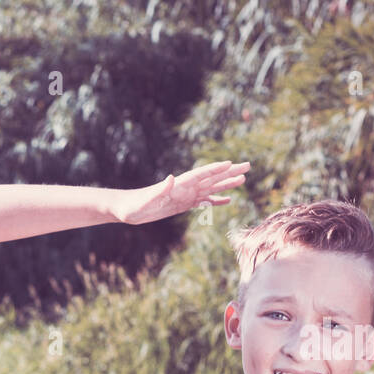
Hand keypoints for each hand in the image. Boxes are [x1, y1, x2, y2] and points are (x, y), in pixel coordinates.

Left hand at [113, 161, 249, 224]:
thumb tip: (171, 177)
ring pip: (211, 188)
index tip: (232, 164)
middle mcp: (184, 188)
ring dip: (227, 184)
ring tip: (243, 179)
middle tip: (248, 166)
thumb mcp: (146, 200)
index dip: (216, 170)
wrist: (126, 210)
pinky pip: (204, 202)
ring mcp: (185, 196)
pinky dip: (216, 201)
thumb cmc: (134, 206)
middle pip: (211, 178)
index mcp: (178, 185)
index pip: (201, 175)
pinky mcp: (183, 205)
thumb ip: (160, 190)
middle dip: (229, 172)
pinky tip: (228, 200)